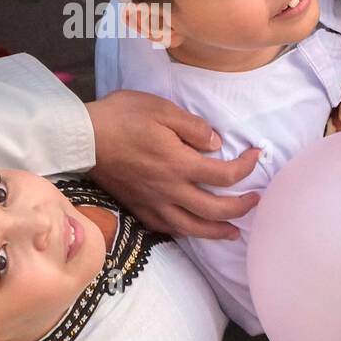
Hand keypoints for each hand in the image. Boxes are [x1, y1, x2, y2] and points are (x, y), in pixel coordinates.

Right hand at [85, 90, 260, 238]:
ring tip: (233, 232)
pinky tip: (193, 229)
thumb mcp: (161, 109)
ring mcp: (153, 203)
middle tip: (255, 200)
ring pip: (193, 228)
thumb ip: (193, 127)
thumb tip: (216, 144)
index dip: (247, 167)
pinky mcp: (138, 209)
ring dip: (217, 231)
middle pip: (215, 210)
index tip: (256, 156)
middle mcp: (170, 190)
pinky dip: (186, 231)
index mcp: (179, 164)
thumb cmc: (121, 117)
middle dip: (241, 207)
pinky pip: (168, 228)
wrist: (83, 138)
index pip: (225, 175)